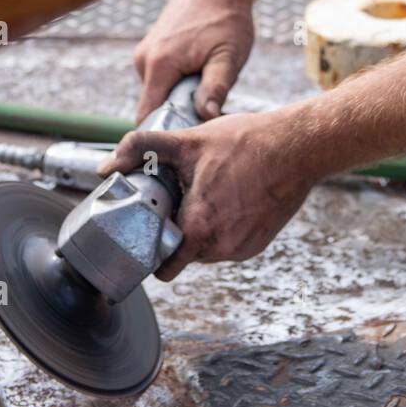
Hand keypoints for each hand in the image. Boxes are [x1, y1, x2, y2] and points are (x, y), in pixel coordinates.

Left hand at [99, 108, 315, 280]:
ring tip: (207, 191)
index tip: (150, 226)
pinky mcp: (259, 243)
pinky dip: (223, 225)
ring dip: (201, 227)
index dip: (151, 247)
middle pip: (184, 254)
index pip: (162, 266)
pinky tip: (229, 195)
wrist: (299, 146)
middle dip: (177, 231)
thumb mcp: (189, 140)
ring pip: (207, 249)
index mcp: (199, 228)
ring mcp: (243, 248)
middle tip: (179, 197)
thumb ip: (141, 149)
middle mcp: (221, 248)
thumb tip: (107, 165)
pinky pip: (229, 243)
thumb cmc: (247, 142)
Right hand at [133, 0, 254, 121]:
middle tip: (208, 104)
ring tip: (206, 79)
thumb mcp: (228, 57)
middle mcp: (144, 59)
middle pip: (154, 105)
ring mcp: (145, 52)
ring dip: (180, 96)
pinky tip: (199, 68)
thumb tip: (205, 117)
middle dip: (178, 112)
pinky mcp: (151, 48)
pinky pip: (160, 78)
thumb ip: (215, 88)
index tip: (188, 138)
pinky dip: (177, 81)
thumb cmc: (226, 20)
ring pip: (158, 92)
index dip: (165, 131)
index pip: (147, 116)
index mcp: (159, 64)